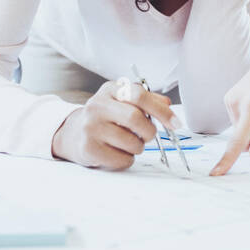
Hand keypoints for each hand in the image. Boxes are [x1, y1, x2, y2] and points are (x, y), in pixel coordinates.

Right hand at [51, 78, 177, 169]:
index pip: (139, 95)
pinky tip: (118, 152)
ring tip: (129, 143)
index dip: (161, 110)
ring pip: (132, 143)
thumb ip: (147, 100)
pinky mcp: (88, 148)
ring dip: (138, 147)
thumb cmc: (106, 117)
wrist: (74, 133)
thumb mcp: (123, 101)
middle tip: (148, 136)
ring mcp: (90, 127)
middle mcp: (97, 105)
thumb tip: (167, 105)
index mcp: (110, 90)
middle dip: (149, 132)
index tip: (175, 123)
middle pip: (135, 119)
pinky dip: (127, 159)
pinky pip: (122, 159)